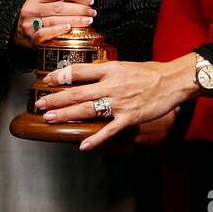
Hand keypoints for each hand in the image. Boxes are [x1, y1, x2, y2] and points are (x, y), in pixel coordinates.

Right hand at [12, 0, 95, 50]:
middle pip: (59, 7)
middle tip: (91, 12)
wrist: (16, 31)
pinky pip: (45, 33)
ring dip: (75, 20)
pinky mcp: (32, 37)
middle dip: (79, 9)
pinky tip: (69, 28)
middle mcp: (32, 9)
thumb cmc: (36, 15)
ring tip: (88, 21)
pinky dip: (58, 30)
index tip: (89, 0)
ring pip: (55, 20)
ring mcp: (30, 23)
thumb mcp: (44, 2)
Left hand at [34, 56, 196, 150]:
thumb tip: (87, 75)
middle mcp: (111, 85)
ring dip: (66, 115)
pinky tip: (83, 145)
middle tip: (39, 104)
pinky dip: (95, 139)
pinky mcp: (129, 117)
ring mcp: (119, 102)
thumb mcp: (125, 65)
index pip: (78, 71)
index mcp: (110, 69)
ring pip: (87, 109)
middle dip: (55, 99)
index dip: (60, 75)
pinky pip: (109, 130)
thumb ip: (105, 71)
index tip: (47, 80)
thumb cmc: (151, 72)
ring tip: (49, 118)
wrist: (173, 80)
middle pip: (76, 92)